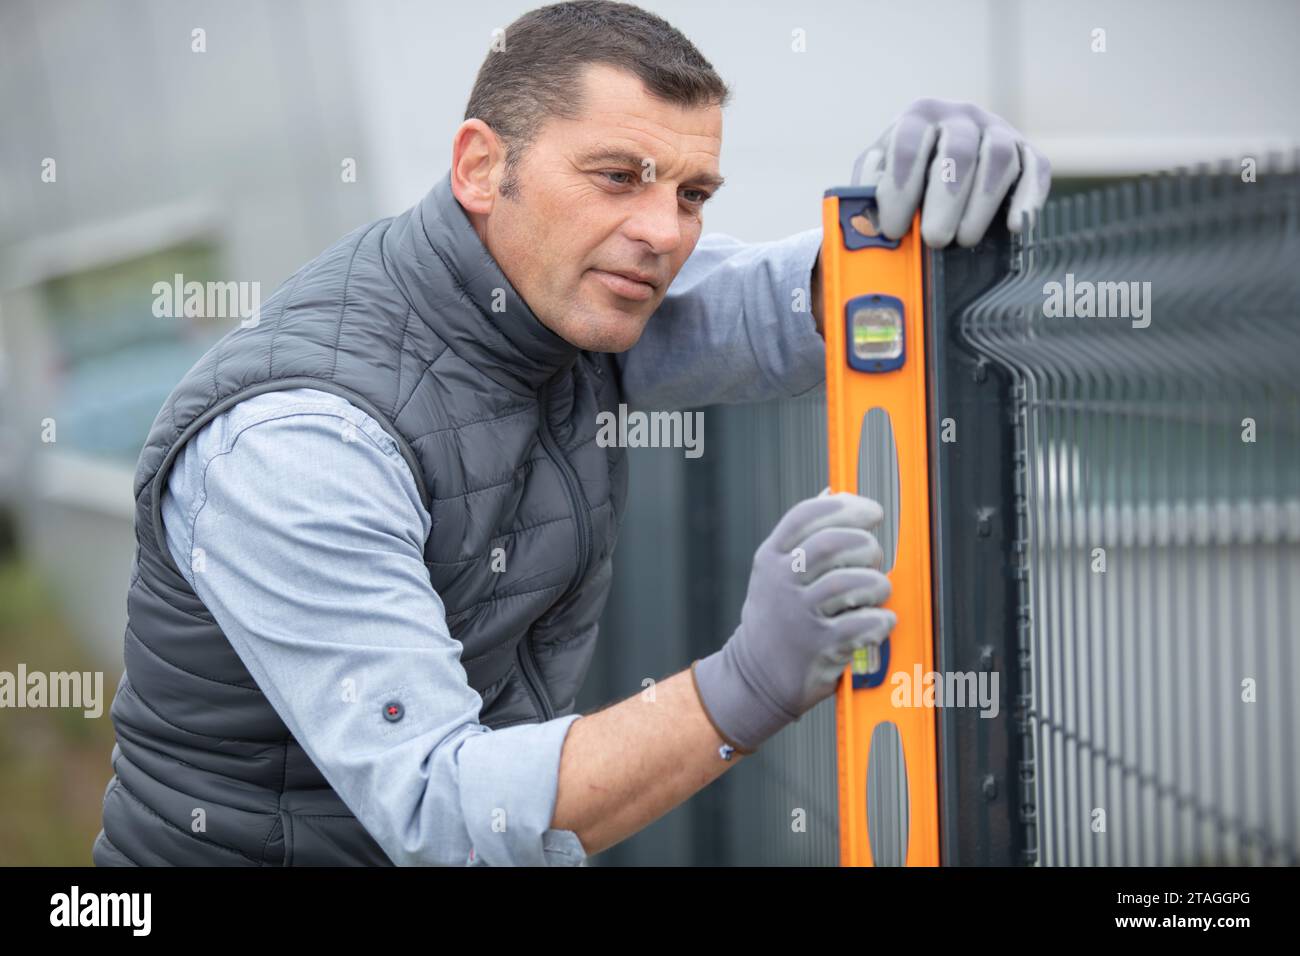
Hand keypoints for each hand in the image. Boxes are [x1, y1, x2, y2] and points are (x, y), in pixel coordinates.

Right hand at [692, 492, 895, 752]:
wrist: (754, 678)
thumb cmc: (775, 619)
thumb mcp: (774, 572)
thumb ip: (802, 536)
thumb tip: (831, 493)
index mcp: (771, 558)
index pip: (805, 516)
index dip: (845, 507)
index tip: (871, 512)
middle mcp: (781, 583)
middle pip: (831, 545)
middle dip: (865, 545)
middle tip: (874, 557)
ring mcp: (798, 615)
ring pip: (850, 583)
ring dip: (876, 584)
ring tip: (877, 592)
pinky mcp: (818, 647)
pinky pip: (862, 624)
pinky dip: (880, 620)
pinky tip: (877, 621)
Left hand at [851, 97, 1051, 247]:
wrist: (938, 166)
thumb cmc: (902, 180)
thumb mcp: (876, 181)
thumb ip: (867, 195)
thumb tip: (866, 225)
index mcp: (917, 118)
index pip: (908, 143)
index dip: (900, 188)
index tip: (894, 228)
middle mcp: (959, 116)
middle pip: (958, 150)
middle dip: (945, 200)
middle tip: (934, 240)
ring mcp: (997, 130)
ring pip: (998, 157)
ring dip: (982, 202)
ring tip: (965, 239)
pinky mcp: (1026, 152)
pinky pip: (1035, 169)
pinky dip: (1028, 198)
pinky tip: (1016, 226)